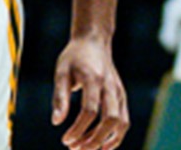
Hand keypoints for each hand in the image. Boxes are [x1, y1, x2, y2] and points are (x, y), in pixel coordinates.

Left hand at [53, 35, 128, 149]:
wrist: (94, 41)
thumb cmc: (75, 56)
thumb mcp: (61, 71)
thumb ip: (59, 97)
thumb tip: (56, 122)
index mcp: (94, 78)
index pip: (90, 110)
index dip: (78, 128)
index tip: (65, 140)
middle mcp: (110, 86)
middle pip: (109, 119)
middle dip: (94, 139)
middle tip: (75, 149)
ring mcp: (119, 92)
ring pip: (121, 123)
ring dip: (105, 141)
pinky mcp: (122, 97)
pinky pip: (124, 121)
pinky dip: (115, 137)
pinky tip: (101, 146)